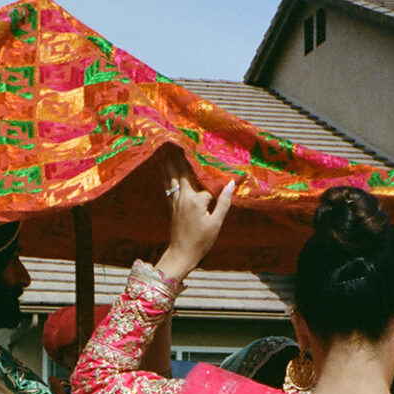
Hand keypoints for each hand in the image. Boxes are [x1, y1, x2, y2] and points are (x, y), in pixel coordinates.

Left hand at [155, 151, 235, 282]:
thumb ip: (223, 202)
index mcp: (196, 199)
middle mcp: (183, 197)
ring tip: (166, 148)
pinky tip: (163, 168)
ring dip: (169, 162)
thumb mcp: (216, 223)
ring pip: (171, 177)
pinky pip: (168, 186)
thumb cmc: (201, 241)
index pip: (204, 180)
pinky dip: (166, 175)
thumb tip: (231, 183)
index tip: (211, 152)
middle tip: (178, 138)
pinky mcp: (171, 206)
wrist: (181, 254)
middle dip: (180, 155)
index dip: (210, 170)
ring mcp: (175, 201)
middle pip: (182, 172)